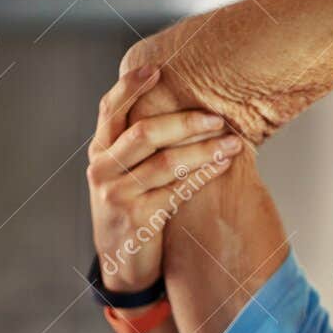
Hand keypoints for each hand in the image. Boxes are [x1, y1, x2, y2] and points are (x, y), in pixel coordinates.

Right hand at [87, 66, 242, 293]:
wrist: (122, 264)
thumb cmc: (130, 209)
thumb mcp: (121, 174)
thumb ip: (135, 144)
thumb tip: (177, 104)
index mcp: (98, 151)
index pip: (110, 109)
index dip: (130, 86)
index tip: (157, 69)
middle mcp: (103, 170)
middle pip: (145, 133)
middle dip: (185, 121)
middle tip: (218, 117)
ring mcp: (118, 195)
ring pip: (166, 162)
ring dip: (204, 149)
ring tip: (233, 141)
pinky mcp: (138, 219)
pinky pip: (178, 190)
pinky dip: (204, 175)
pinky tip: (223, 165)